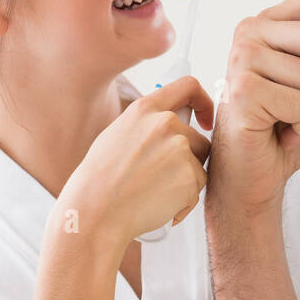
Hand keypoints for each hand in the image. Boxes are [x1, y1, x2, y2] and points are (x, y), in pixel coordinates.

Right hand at [58, 76, 214, 246]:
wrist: (95, 212)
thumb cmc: (99, 180)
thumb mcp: (117, 136)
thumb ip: (147, 126)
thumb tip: (174, 124)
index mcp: (145, 110)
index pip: (187, 87)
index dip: (203, 102)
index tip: (205, 120)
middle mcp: (165, 123)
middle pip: (198, 138)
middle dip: (188, 158)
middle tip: (161, 178)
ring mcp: (180, 149)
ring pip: (198, 164)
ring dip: (185, 179)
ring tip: (153, 192)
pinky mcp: (190, 176)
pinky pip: (198, 187)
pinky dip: (184, 199)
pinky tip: (158, 205)